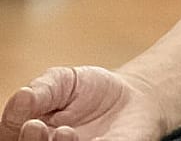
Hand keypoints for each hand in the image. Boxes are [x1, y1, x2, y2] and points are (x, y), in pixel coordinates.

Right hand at [1, 67, 165, 140]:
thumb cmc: (90, 90)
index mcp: (28, 134)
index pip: (8, 136)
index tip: (27, 119)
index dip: (11, 130)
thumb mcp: (63, 80)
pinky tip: (95, 139)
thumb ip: (41, 90)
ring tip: (66, 131)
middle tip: (35, 126)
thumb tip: (21, 97)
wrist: (133, 95)